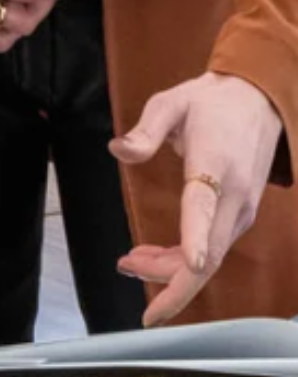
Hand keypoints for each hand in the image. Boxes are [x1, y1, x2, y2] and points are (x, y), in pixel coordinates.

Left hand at [110, 72, 282, 326]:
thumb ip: (147, 130)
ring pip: (209, 259)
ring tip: (129, 261)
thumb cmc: (210, 101)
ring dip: (170, 270)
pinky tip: (154, 255)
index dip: (197, 239)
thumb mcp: (172, 102)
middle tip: (124, 266)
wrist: (258, 100)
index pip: (206, 209)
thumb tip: (119, 150)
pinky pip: (212, 249)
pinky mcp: (241, 216)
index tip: (191, 265)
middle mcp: (235, 197)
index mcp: (215, 166)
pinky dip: (183, 260)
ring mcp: (242, 211)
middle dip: (168, 276)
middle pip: (208, 254)